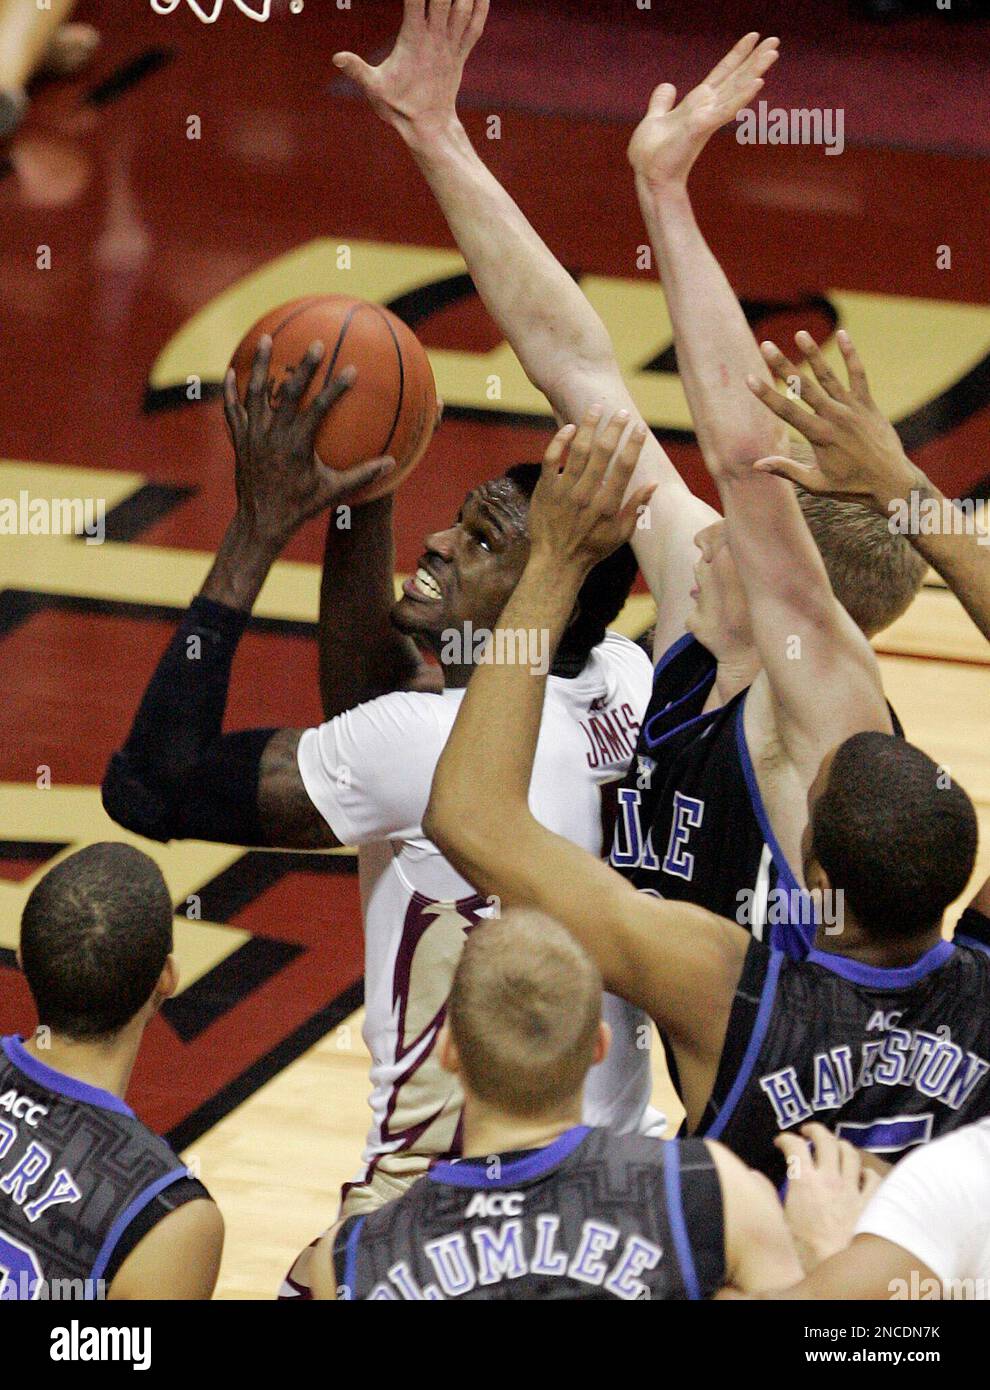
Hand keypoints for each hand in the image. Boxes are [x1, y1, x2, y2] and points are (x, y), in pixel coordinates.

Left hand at [222, 337, 394, 550]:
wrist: (260, 524)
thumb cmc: (300, 508)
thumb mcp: (332, 493)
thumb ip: (361, 476)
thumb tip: (391, 464)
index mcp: (297, 446)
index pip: (318, 409)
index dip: (335, 388)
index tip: (350, 369)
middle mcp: (272, 437)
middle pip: (287, 393)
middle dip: (302, 367)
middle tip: (315, 344)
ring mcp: (252, 437)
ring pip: (255, 393)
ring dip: (262, 365)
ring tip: (267, 339)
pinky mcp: (239, 441)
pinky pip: (232, 410)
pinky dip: (232, 391)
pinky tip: (233, 371)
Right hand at [333, 0, 487, 140]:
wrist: (428, 127)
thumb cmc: (399, 107)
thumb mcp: (374, 88)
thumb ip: (357, 70)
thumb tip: (336, 58)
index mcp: (414, 39)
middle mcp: (436, 38)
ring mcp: (451, 46)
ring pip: (463, 8)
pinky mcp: (460, 55)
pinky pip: (475, 27)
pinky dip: (480, 7)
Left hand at [528, 407, 655, 574]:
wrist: (556, 562)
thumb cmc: (592, 549)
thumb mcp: (621, 534)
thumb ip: (637, 507)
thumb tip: (653, 484)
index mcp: (608, 505)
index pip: (624, 467)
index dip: (634, 444)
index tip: (640, 428)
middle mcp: (586, 494)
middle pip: (603, 452)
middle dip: (614, 428)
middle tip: (621, 411)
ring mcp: (564, 490)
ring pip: (578, 450)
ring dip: (588, 426)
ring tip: (596, 408)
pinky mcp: (545, 488)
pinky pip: (551, 458)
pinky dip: (559, 440)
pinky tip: (569, 428)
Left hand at [628, 33, 778, 190]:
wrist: (648, 177)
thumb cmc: (651, 155)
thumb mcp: (654, 119)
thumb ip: (662, 102)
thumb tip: (668, 86)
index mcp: (696, 104)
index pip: (721, 74)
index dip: (736, 55)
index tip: (753, 37)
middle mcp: (707, 109)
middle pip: (735, 78)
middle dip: (754, 58)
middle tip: (775, 41)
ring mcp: (707, 118)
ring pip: (736, 89)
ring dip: (755, 70)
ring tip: (773, 53)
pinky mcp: (702, 127)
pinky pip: (727, 109)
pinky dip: (742, 96)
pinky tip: (758, 82)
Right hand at [746, 329, 918, 512]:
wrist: (890, 482)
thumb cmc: (851, 487)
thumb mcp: (816, 484)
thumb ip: (787, 470)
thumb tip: (756, 465)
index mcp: (819, 437)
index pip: (786, 411)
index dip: (765, 394)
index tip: (749, 378)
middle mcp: (835, 418)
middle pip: (803, 387)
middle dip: (782, 365)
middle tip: (766, 345)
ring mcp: (853, 408)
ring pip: (829, 376)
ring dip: (813, 354)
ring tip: (800, 334)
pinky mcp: (868, 404)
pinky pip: (858, 375)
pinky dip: (851, 355)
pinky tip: (843, 335)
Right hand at [776, 1123, 882, 1271]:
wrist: (836, 1271)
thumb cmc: (804, 1252)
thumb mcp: (778, 1222)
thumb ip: (767, 1195)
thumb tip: (755, 1176)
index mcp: (804, 1181)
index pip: (794, 1146)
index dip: (785, 1139)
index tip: (780, 1142)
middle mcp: (830, 1179)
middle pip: (825, 1140)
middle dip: (815, 1130)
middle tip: (808, 1130)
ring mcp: (852, 1190)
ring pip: (851, 1154)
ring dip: (841, 1145)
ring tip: (835, 1145)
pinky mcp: (870, 1205)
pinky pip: (872, 1179)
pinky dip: (866, 1172)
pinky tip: (862, 1174)